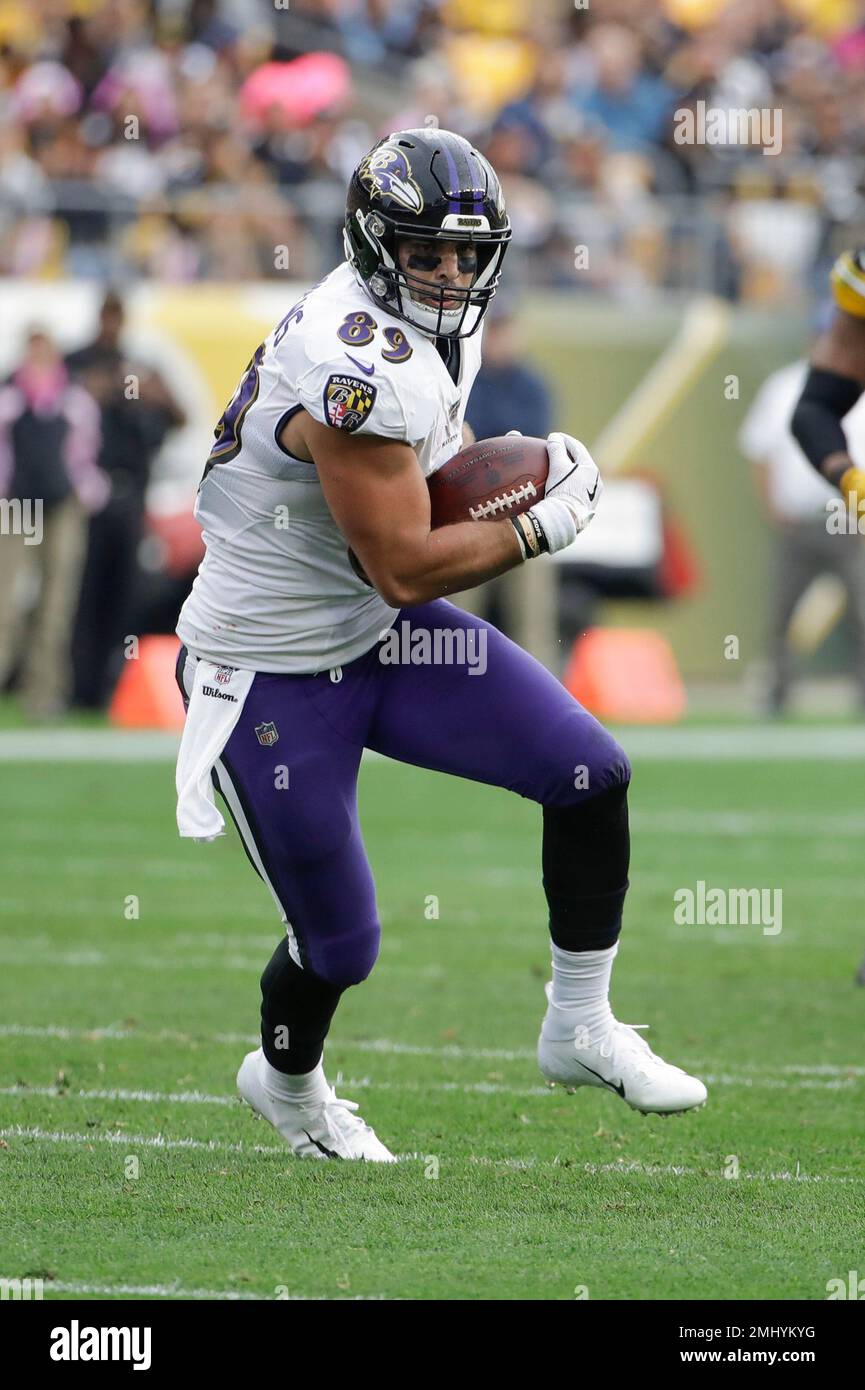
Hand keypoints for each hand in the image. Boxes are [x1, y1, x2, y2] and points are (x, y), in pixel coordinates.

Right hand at [530, 431, 601, 553]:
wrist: (565, 520)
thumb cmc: (561, 491)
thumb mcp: (557, 467)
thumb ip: (556, 450)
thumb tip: (554, 437)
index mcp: (591, 468)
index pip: (577, 448)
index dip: (565, 440)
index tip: (554, 437)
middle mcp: (596, 481)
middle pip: (581, 463)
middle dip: (568, 455)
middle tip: (555, 451)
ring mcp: (593, 495)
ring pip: (580, 477)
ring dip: (570, 471)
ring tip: (557, 469)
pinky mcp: (587, 507)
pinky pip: (578, 490)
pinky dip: (570, 484)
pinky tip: (560, 487)